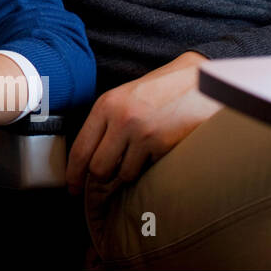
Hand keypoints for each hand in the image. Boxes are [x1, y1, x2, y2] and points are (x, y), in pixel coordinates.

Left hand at [65, 51, 221, 193]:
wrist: (199, 82)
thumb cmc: (160, 91)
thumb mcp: (123, 99)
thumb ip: (105, 124)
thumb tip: (88, 159)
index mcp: (105, 105)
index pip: (80, 148)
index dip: (73, 173)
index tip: (72, 188)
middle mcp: (121, 119)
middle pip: (98, 168)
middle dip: (101, 177)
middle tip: (108, 177)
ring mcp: (143, 133)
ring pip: (124, 174)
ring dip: (130, 171)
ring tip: (141, 152)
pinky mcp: (164, 145)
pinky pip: (148, 170)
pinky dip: (151, 166)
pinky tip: (158, 149)